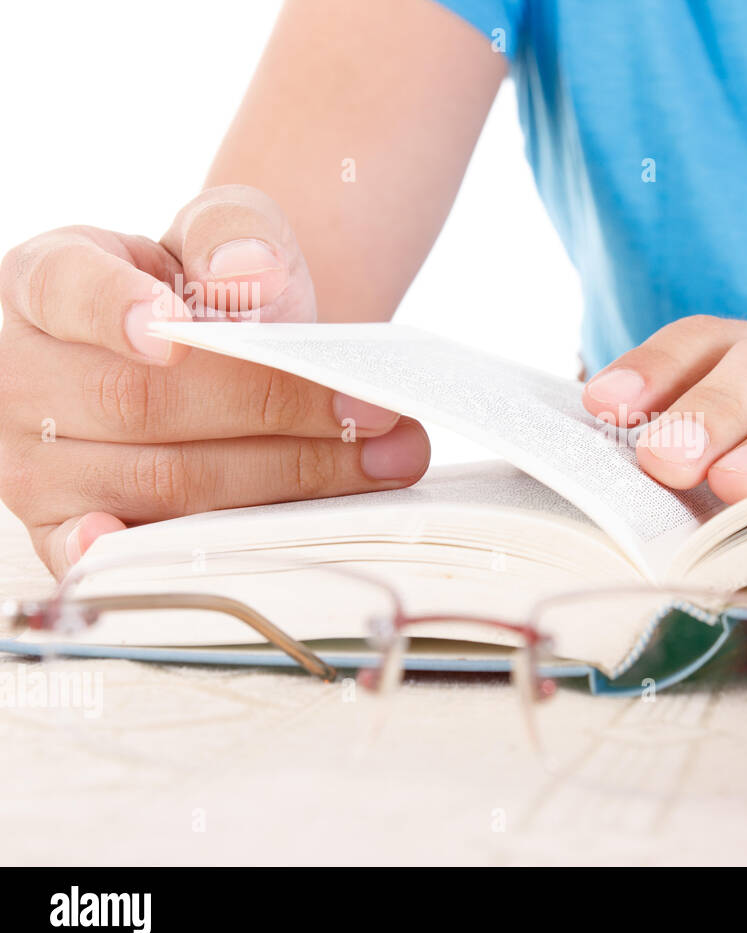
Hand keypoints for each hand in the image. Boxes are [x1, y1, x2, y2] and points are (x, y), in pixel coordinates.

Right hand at [0, 185, 430, 576]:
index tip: (172, 332)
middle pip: (145, 403)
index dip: (115, 311)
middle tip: (372, 411)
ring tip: (382, 459)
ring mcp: (36, 463)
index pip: (68, 290)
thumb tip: (251, 275)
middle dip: (273, 408)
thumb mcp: (226, 231)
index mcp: (43, 280)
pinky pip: (126, 558)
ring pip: (164, 483)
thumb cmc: (209, 288)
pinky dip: (182, 558)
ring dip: (286, 477)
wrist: (217, 351)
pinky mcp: (65, 531)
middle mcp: (21, 375)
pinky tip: (231, 551)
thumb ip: (235, 235)